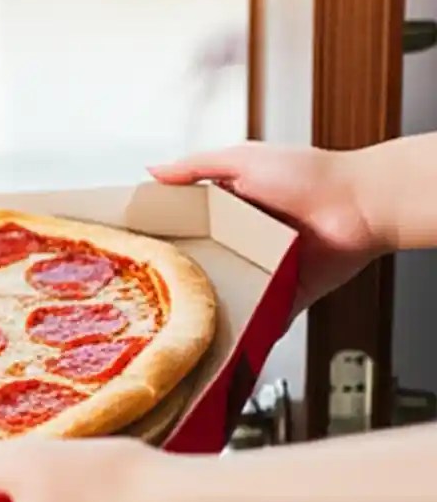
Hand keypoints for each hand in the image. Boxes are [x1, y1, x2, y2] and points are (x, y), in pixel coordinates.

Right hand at [149, 142, 384, 312]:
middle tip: (152, 294)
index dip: (168, 238)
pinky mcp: (289, 293)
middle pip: (208, 263)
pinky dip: (252, 330)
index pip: (192, 226)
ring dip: (213, 305)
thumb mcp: (243, 159)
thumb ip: (197, 166)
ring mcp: (268, 268)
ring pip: (232, 293)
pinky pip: (266, 316)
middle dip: (185, 278)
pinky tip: (227, 342)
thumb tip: (154, 170)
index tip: (139, 252)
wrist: (361, 204)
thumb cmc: (310, 174)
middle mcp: (249, 240)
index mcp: (234, 207)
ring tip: (182, 321)